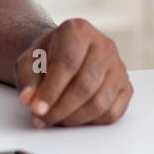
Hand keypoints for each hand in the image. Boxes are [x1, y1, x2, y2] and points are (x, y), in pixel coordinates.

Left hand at [14, 18, 131, 126]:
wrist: (64, 53)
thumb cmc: (47, 57)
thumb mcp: (29, 61)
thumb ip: (27, 79)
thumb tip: (28, 101)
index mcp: (78, 30)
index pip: (68, 63)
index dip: (51, 90)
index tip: (36, 109)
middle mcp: (104, 45)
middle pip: (85, 85)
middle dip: (61, 109)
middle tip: (43, 119)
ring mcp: (118, 66)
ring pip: (100, 102)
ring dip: (74, 119)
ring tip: (55, 120)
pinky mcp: (126, 86)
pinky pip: (113, 113)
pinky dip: (91, 122)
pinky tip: (74, 119)